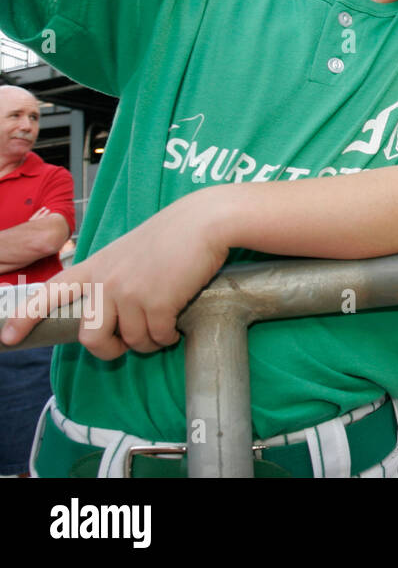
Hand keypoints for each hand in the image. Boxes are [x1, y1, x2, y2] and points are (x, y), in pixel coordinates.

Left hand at [0, 191, 229, 357]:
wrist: (204, 221)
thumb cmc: (174, 233)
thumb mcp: (129, 250)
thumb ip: (114, 276)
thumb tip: (118, 310)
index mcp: (96, 266)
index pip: (51, 292)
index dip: (26, 316)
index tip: (8, 336)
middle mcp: (107, 281)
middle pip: (90, 337)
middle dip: (109, 349)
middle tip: (125, 345)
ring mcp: (130, 293)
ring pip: (132, 341)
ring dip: (150, 341)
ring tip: (163, 326)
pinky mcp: (157, 303)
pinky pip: (158, 337)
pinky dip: (169, 336)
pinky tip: (176, 323)